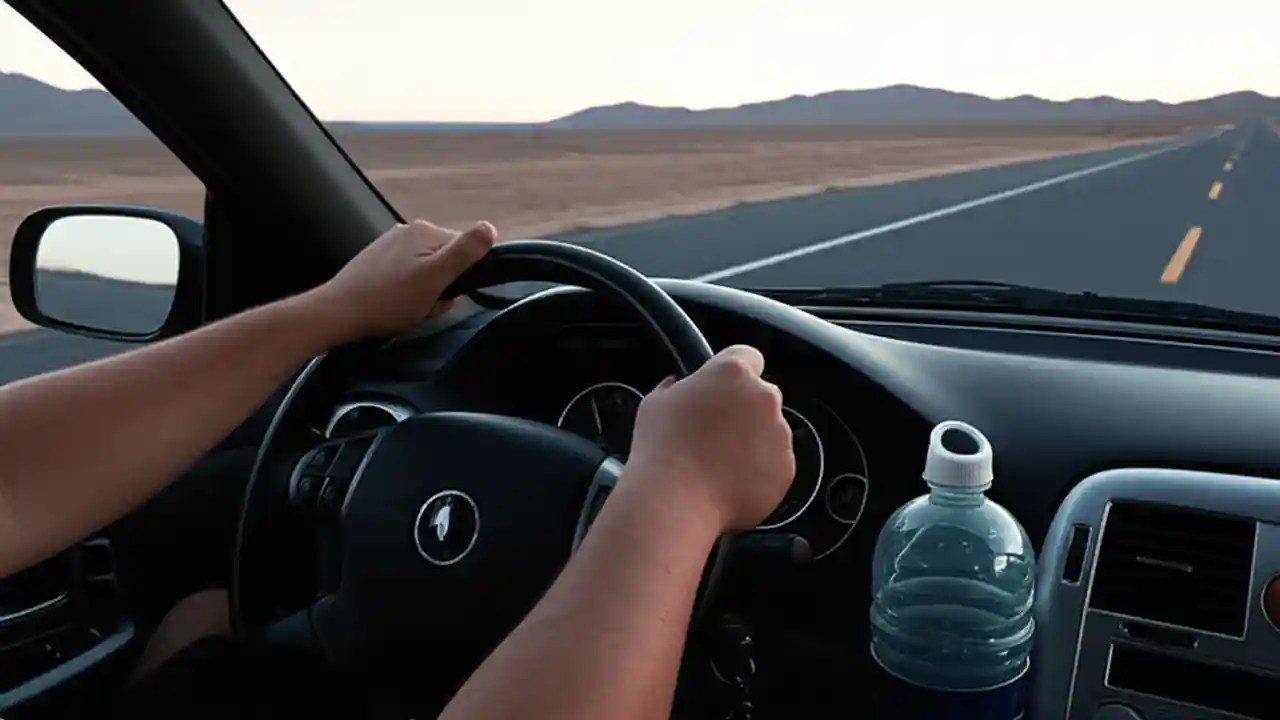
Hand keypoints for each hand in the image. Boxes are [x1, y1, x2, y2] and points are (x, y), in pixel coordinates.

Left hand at [310, 219, 496, 340]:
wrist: (339, 312)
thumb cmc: (390, 300)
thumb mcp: (435, 278)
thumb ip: (465, 252)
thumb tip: (491, 227)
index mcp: (426, 230)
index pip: (465, 251)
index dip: (460, 278)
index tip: (444, 295)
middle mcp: (409, 229)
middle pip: (445, 260)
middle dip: (442, 285)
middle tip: (424, 305)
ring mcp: (391, 243)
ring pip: (426, 270)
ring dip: (424, 291)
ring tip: (406, 307)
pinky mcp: (377, 259)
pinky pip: (406, 274)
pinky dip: (406, 290)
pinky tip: (393, 303)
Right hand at [627, 345, 794, 531]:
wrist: (676, 502)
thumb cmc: (661, 449)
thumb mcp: (657, 402)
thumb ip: (679, 386)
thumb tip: (681, 386)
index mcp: (733, 373)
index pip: (747, 356)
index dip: (733, 373)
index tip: (721, 389)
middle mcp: (764, 398)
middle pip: (762, 395)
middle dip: (745, 409)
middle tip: (715, 431)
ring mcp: (779, 435)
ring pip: (771, 431)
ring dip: (753, 440)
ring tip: (719, 462)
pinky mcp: (787, 469)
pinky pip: (776, 463)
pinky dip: (760, 470)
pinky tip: (730, 481)